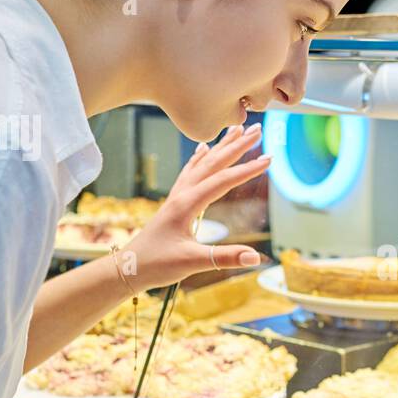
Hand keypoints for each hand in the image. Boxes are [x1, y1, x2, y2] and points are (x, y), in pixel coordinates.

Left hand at [124, 123, 268, 289]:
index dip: (247, 170)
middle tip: (257, 130)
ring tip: (236, 130)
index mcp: (186, 204)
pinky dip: (199, 158)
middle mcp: (182, 194)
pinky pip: (190, 172)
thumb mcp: (192, 262)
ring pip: (202, 164)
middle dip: (237, 146)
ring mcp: (177, 196)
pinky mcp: (174, 203)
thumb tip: (256, 257)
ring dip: (221, 146)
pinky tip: (203, 149)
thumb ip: (224, 257)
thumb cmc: (157, 265)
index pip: (222, 181)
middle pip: (213, 163)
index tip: (269, 158)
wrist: (128, 267)